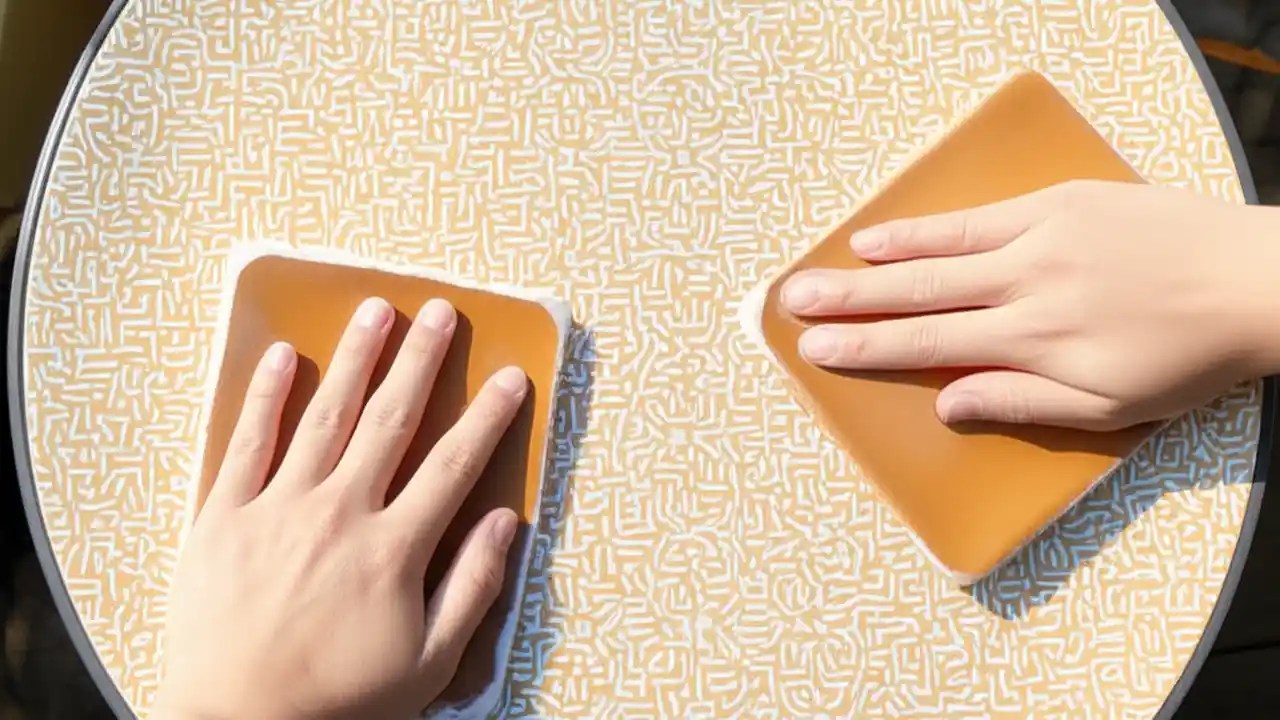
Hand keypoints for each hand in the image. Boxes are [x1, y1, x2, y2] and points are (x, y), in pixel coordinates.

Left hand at [154, 298, 528, 718]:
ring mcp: (278, 509)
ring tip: (375, 310)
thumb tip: (506, 525)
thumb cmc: (338, 702)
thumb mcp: (428, 664)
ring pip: (324, 416)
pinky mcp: (222, 517)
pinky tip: (283, 356)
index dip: (487, 416)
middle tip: (439, 312)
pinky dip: (265, 396)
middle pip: (390, 420)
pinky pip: (246, 443)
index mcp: (393, 550)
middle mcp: (340, 514)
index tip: (509, 376)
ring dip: (354, 359)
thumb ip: (472, 589)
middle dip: (420, 360)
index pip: (453, 465)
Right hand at [781, 180, 1279, 430]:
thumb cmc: (1185, 355)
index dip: (866, 347)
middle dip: (848, 302)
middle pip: (918, 294)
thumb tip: (946, 403)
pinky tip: (888, 232)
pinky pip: (977, 216)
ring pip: (939, 250)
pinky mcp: (1061, 201)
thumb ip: (1021, 401)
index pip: (930, 342)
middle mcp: (1026, 282)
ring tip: (823, 267)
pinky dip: (926, 227)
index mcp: (1036, 338)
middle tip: (791, 304)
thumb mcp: (1108, 405)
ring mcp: (1041, 235)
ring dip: (875, 261)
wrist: (1255, 281)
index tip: (816, 349)